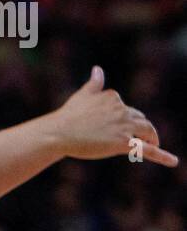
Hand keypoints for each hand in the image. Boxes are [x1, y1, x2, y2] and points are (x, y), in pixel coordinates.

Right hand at [49, 66, 177, 166]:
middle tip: (140, 137)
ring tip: (154, 144)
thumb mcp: (82, 96)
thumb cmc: (67, 116)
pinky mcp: (123, 143)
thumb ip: (94, 83)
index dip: (126, 118)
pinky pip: (147, 150)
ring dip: (153, 138)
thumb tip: (98, 69)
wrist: (58, 133)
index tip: (120, 125)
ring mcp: (123, 127)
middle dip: (142, 128)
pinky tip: (173, 161)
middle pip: (140, 119)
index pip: (127, 108)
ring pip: (147, 131)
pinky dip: (162, 156)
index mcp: (112, 97)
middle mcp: (121, 109)